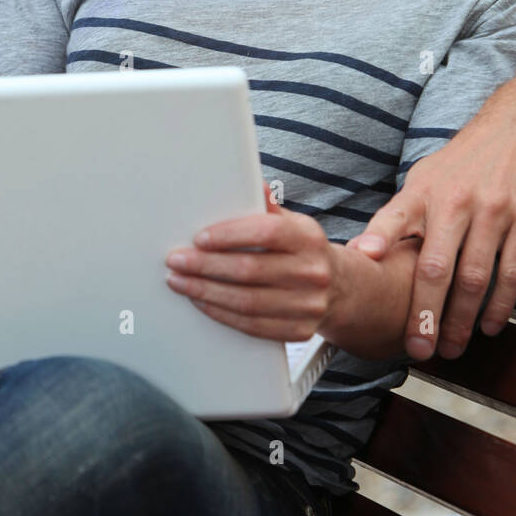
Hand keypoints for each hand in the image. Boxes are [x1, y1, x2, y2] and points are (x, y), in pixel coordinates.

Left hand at [164, 181, 343, 340]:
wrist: (339, 289)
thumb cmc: (304, 251)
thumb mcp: (294, 224)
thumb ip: (269, 208)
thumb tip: (254, 183)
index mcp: (308, 238)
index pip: (266, 233)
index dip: (229, 235)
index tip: (199, 238)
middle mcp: (312, 272)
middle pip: (250, 270)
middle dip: (205, 266)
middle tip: (176, 261)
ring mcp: (308, 306)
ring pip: (247, 302)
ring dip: (205, 292)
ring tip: (180, 282)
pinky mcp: (298, 331)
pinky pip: (252, 326)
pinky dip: (221, 314)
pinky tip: (201, 302)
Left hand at [345, 100, 515, 359]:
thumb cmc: (464, 160)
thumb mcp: (424, 176)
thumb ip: (398, 214)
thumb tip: (361, 252)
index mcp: (425, 189)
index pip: (395, 218)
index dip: (378, 240)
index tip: (362, 270)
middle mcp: (457, 200)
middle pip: (437, 267)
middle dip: (425, 314)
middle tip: (417, 349)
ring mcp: (495, 211)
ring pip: (475, 278)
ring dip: (461, 320)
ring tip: (450, 348)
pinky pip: (513, 272)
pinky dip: (500, 305)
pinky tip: (489, 326)